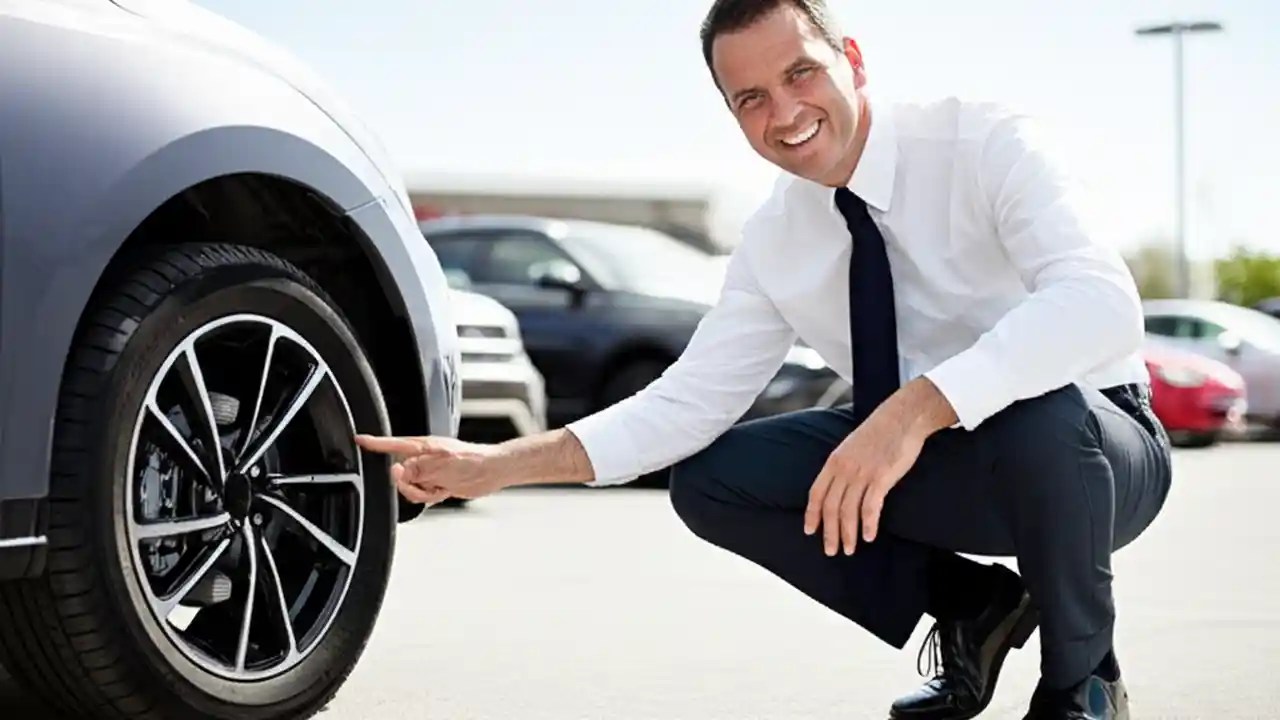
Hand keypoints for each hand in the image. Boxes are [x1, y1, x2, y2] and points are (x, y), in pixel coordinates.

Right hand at [354, 434, 506, 503]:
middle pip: (399, 474)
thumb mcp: (442, 465)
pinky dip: (430, 496)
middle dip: (409, 485)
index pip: (392, 445)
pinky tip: (444, 491)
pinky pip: (422, 494)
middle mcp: (424, 458)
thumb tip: (398, 472)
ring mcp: (430, 470)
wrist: (492, 472)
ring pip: (410, 487)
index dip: (375, 444)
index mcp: (423, 447)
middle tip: (427, 484)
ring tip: (439, 488)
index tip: (358, 440)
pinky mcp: (436, 482)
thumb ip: (418, 469)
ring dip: (422, 492)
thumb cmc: (473, 461)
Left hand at [803, 378, 956, 555]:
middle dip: (829, 532)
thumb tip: (839, 486)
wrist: (903, 417)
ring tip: (849, 549)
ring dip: (847, 534)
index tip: (810, 531)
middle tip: (830, 551)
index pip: (816, 493)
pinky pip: (870, 507)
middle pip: (830, 507)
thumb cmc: (880, 433)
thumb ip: (843, 465)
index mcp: (834, 461)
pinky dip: (867, 525)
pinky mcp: (881, 477)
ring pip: (848, 511)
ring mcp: (862, 473)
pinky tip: (868, 537)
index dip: (811, 514)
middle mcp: (844, 469)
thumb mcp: (852, 447)